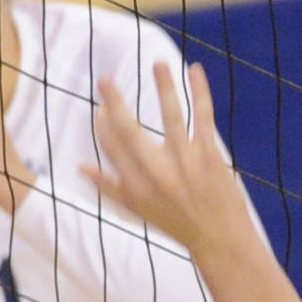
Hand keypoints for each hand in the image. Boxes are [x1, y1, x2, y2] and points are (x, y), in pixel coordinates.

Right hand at [85, 61, 254, 251]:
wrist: (219, 238)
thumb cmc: (177, 223)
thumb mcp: (138, 211)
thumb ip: (109, 187)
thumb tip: (81, 167)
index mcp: (136, 186)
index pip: (112, 148)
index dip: (103, 125)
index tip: (100, 106)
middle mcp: (157, 173)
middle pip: (131, 132)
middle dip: (116, 104)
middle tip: (105, 79)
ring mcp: (185, 162)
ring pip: (171, 117)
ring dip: (164, 88)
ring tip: (158, 63)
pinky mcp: (209, 155)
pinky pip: (203, 117)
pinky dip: (200, 92)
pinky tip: (195, 71)